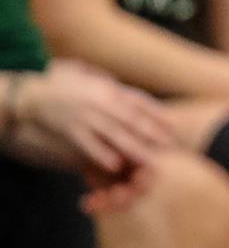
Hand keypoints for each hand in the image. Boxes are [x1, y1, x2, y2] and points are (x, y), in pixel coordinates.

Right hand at [5, 60, 172, 198]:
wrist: (35, 95)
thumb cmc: (71, 89)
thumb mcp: (97, 83)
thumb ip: (119, 92)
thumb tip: (145, 102)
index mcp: (109, 90)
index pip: (138, 102)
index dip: (157, 115)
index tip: (173, 127)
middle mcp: (100, 103)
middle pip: (130, 119)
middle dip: (151, 133)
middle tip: (169, 147)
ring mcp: (85, 116)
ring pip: (113, 134)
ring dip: (133, 148)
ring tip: (150, 160)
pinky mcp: (70, 130)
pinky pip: (88, 144)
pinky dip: (101, 154)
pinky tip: (115, 165)